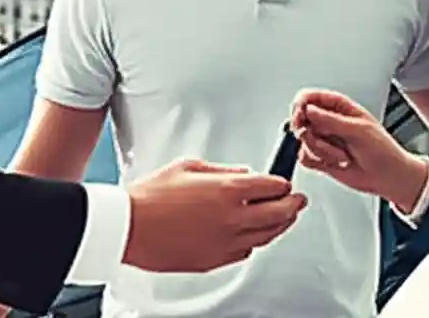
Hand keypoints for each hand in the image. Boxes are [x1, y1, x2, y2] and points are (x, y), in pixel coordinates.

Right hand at [122, 158, 306, 272]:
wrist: (129, 227)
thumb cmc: (151, 197)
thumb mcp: (188, 167)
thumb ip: (223, 170)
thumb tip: (244, 173)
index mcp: (227, 191)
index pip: (273, 186)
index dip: (282, 182)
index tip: (284, 181)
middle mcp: (232, 218)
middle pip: (280, 212)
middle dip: (293, 204)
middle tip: (299, 199)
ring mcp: (226, 243)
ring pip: (267, 235)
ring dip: (280, 224)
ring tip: (285, 217)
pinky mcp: (215, 260)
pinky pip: (246, 252)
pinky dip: (255, 241)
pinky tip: (254, 235)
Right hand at [290, 89, 428, 212]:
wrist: (387, 177)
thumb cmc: (382, 150)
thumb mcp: (358, 130)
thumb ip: (332, 120)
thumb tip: (309, 110)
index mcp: (340, 107)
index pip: (311, 97)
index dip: (301, 104)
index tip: (300, 115)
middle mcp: (329, 121)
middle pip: (302, 119)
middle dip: (309, 132)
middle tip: (317, 138)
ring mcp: (325, 139)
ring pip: (304, 140)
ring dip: (320, 150)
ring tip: (341, 155)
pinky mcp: (321, 157)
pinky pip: (305, 157)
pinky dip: (317, 161)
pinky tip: (334, 162)